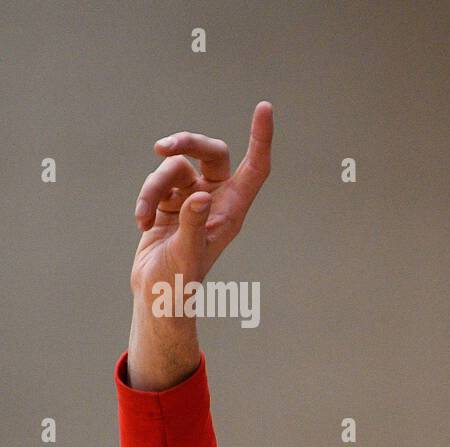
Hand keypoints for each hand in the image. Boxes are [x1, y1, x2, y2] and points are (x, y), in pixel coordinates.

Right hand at [130, 101, 273, 299]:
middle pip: (210, 152)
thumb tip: (199, 196)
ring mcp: (192, 197)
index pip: (256, 167)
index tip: (264, 108)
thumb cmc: (181, 280)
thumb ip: (192, 224)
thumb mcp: (187, 253)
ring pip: (174, 168)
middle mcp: (217, 199)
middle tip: (162, 147)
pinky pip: (155, 183)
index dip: (261, 138)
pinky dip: (144, 200)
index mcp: (234, 210)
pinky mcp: (169, 201)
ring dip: (152, 188)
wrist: (158, 293)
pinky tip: (141, 224)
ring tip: (144, 218)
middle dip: (186, 143)